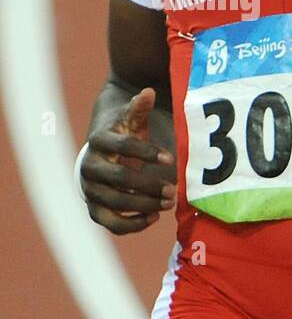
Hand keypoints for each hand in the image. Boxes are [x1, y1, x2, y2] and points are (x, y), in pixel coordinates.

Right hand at [83, 88, 176, 234]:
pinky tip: (154, 216)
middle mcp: (90, 166)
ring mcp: (90, 189)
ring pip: (114, 202)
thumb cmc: (122, 133)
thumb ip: (139, 108)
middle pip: (119, 178)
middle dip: (148, 184)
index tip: (171, 158)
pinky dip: (131, 224)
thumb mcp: (130, 118)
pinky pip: (110, 223)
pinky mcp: (95, 208)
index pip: (122, 145)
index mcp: (99, 141)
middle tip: (174, 190)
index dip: (147, 151)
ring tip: (170, 203)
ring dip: (144, 205)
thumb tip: (148, 93)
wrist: (102, 152)